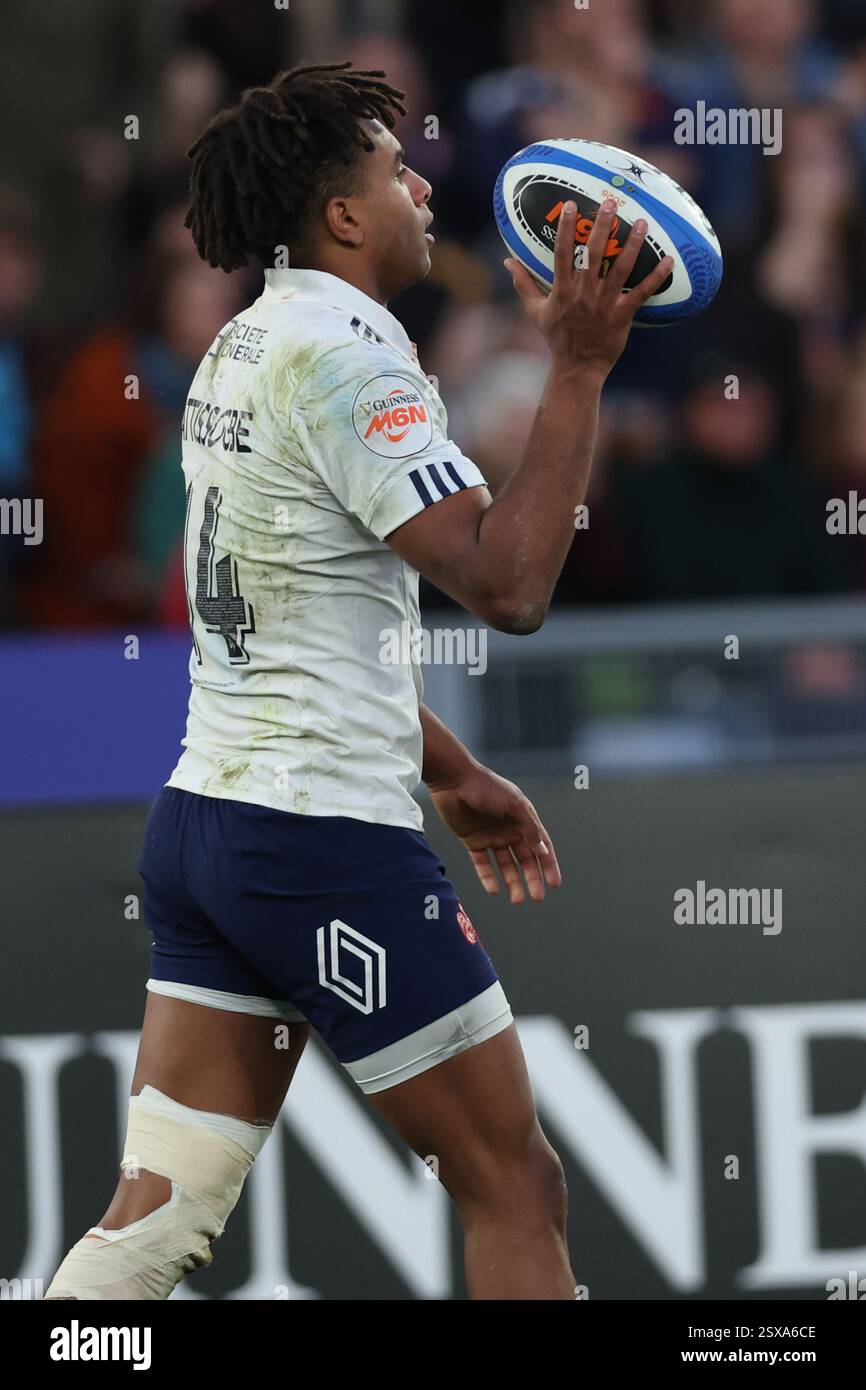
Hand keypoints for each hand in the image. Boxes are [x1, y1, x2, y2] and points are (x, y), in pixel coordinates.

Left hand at [428, 763, 561, 903]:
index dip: (548, 865)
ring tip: (517, 900)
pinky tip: (494, 889)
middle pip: (524, 860)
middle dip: (532, 879)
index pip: (541, 846)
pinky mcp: (472, 841)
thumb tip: (544, 851)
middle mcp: (509, 830)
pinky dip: (488, 877)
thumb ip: (530, 828)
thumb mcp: (514, 805)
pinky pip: (482, 863)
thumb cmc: (487, 787)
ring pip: (505, 865)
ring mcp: (491, 836)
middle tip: (536, 897)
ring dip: (512, 882)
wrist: (454, 780)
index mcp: (523, 819)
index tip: (554, 884)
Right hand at [505, 196, 673, 377]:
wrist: (576, 368)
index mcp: (562, 290)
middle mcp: (583, 294)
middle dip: (602, 227)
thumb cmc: (557, 338)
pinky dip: (656, 277)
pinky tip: (669, 260)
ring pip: (621, 269)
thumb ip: (523, 284)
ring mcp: (604, 305)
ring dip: (632, 245)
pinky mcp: (622, 316)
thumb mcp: (535, 311)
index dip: (566, 229)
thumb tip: (507, 262)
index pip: (563, 254)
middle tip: (611, 203)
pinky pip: (641, 293)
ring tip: (641, 223)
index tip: (571, 206)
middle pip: (594, 254)